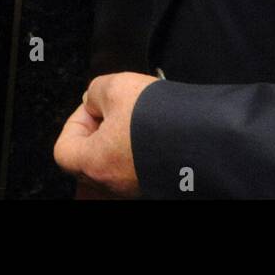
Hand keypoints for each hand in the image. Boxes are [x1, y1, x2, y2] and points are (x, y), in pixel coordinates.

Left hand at [53, 72, 157, 196]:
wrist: (210, 138)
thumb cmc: (161, 120)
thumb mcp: (116, 87)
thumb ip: (95, 92)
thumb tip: (94, 99)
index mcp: (95, 164)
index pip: (64, 150)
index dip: (76, 122)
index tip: (94, 107)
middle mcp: (114, 183)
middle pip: (90, 161)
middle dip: (100, 134)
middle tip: (115, 113)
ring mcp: (137, 187)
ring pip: (117, 165)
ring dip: (123, 141)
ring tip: (138, 119)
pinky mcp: (158, 183)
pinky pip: (139, 167)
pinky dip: (143, 150)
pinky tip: (156, 132)